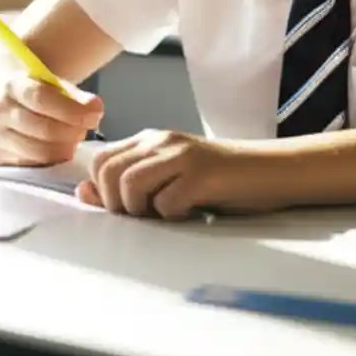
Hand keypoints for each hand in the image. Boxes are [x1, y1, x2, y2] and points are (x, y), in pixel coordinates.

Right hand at [0, 73, 102, 166]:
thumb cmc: (34, 95)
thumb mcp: (52, 86)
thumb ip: (75, 97)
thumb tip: (94, 110)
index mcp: (13, 85)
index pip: (42, 98)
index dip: (72, 110)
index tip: (94, 115)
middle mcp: (0, 112)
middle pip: (45, 130)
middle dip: (73, 132)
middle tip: (84, 129)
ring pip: (42, 153)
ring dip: (65, 149)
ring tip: (71, 139)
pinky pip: (35, 167)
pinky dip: (53, 162)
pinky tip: (57, 149)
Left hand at [76, 130, 266, 219]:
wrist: (271, 171)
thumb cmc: (220, 182)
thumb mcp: (169, 180)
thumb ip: (128, 184)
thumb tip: (83, 192)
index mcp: (151, 140)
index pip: (101, 161)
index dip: (103, 191)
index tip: (126, 209)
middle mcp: (162, 141)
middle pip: (109, 172)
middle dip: (118, 203)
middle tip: (144, 215)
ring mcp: (182, 155)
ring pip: (131, 184)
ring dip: (142, 210)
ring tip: (166, 214)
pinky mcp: (202, 174)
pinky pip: (167, 201)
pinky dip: (173, 215)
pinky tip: (191, 212)